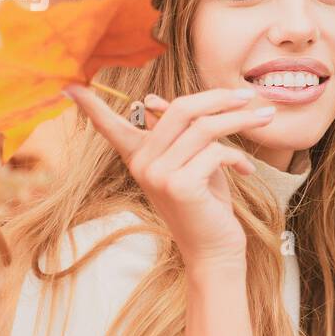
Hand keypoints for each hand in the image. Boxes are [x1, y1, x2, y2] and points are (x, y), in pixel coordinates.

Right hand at [63, 84, 272, 269]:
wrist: (215, 250)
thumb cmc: (206, 203)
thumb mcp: (191, 162)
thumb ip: (181, 132)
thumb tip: (154, 99)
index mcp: (139, 155)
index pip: (110, 126)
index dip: (91, 105)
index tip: (70, 85)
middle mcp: (142, 163)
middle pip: (182, 109)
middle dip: (219, 98)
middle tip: (249, 95)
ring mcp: (158, 174)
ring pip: (205, 128)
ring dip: (240, 121)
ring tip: (264, 118)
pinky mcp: (180, 185)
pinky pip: (216, 152)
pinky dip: (238, 157)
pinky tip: (247, 170)